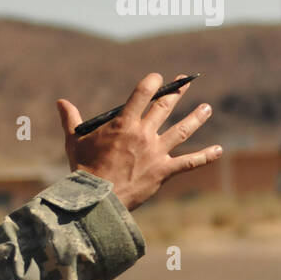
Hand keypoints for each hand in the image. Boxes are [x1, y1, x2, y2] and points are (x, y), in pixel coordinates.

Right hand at [56, 73, 221, 210]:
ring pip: (181, 130)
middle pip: (165, 106)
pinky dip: (205, 157)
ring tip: (207, 108)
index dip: (152, 82)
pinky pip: (188, 162)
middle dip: (177, 92)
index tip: (157, 78)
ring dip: (196, 118)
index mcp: (124, 123)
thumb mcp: (74, 142)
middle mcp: (144, 134)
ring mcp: (156, 152)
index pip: (143, 93)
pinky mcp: (163, 171)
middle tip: (186, 81)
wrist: (95, 201)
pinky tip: (219, 150)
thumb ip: (71, 120)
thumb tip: (60, 102)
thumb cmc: (83, 171)